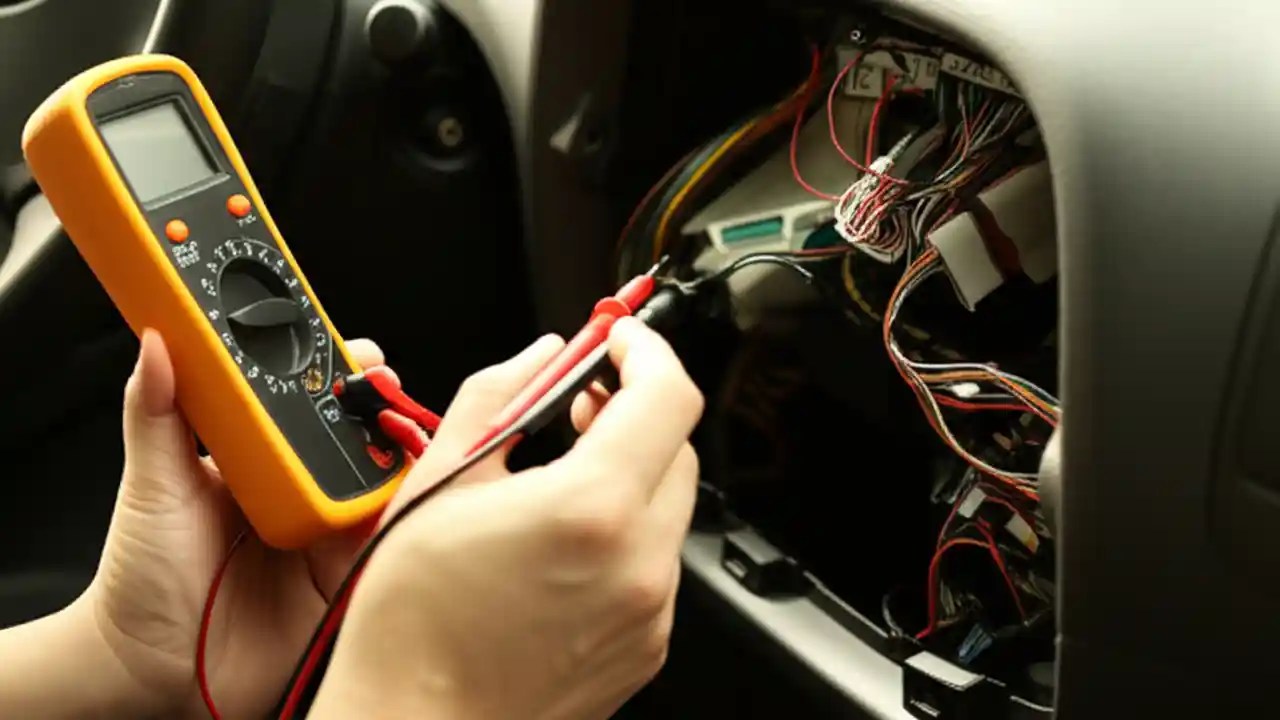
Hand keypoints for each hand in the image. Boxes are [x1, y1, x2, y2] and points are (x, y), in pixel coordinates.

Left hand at [87, 330, 388, 717]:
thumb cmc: (143, 579)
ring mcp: (328, 532)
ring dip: (399, 455)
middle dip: (381, 407)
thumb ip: (157, 414)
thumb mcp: (151, 485)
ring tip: (400, 435)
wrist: (154, 671)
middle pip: (356, 436)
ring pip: (382, 482)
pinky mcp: (347, 576)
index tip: (357, 351)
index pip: (306, 402)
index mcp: (259, 459)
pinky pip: (389, 540)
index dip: (336, 374)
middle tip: (386, 388)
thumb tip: (157, 344)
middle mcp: (300, 490)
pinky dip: (407, 516)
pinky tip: (412, 494)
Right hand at [311, 318, 702, 719]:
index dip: (648, 351)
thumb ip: (499, 397)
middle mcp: (637, 561)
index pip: (668, 396)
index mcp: (589, 508)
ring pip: (667, 507)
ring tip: (557, 483)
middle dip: (635, 411)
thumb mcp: (437, 483)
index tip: (619, 341)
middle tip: (580, 405)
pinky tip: (562, 547)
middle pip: (677, 448)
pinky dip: (623, 534)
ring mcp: (649, 610)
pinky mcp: (647, 645)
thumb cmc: (411, 628)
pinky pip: (655, 563)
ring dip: (628, 474)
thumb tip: (541, 356)